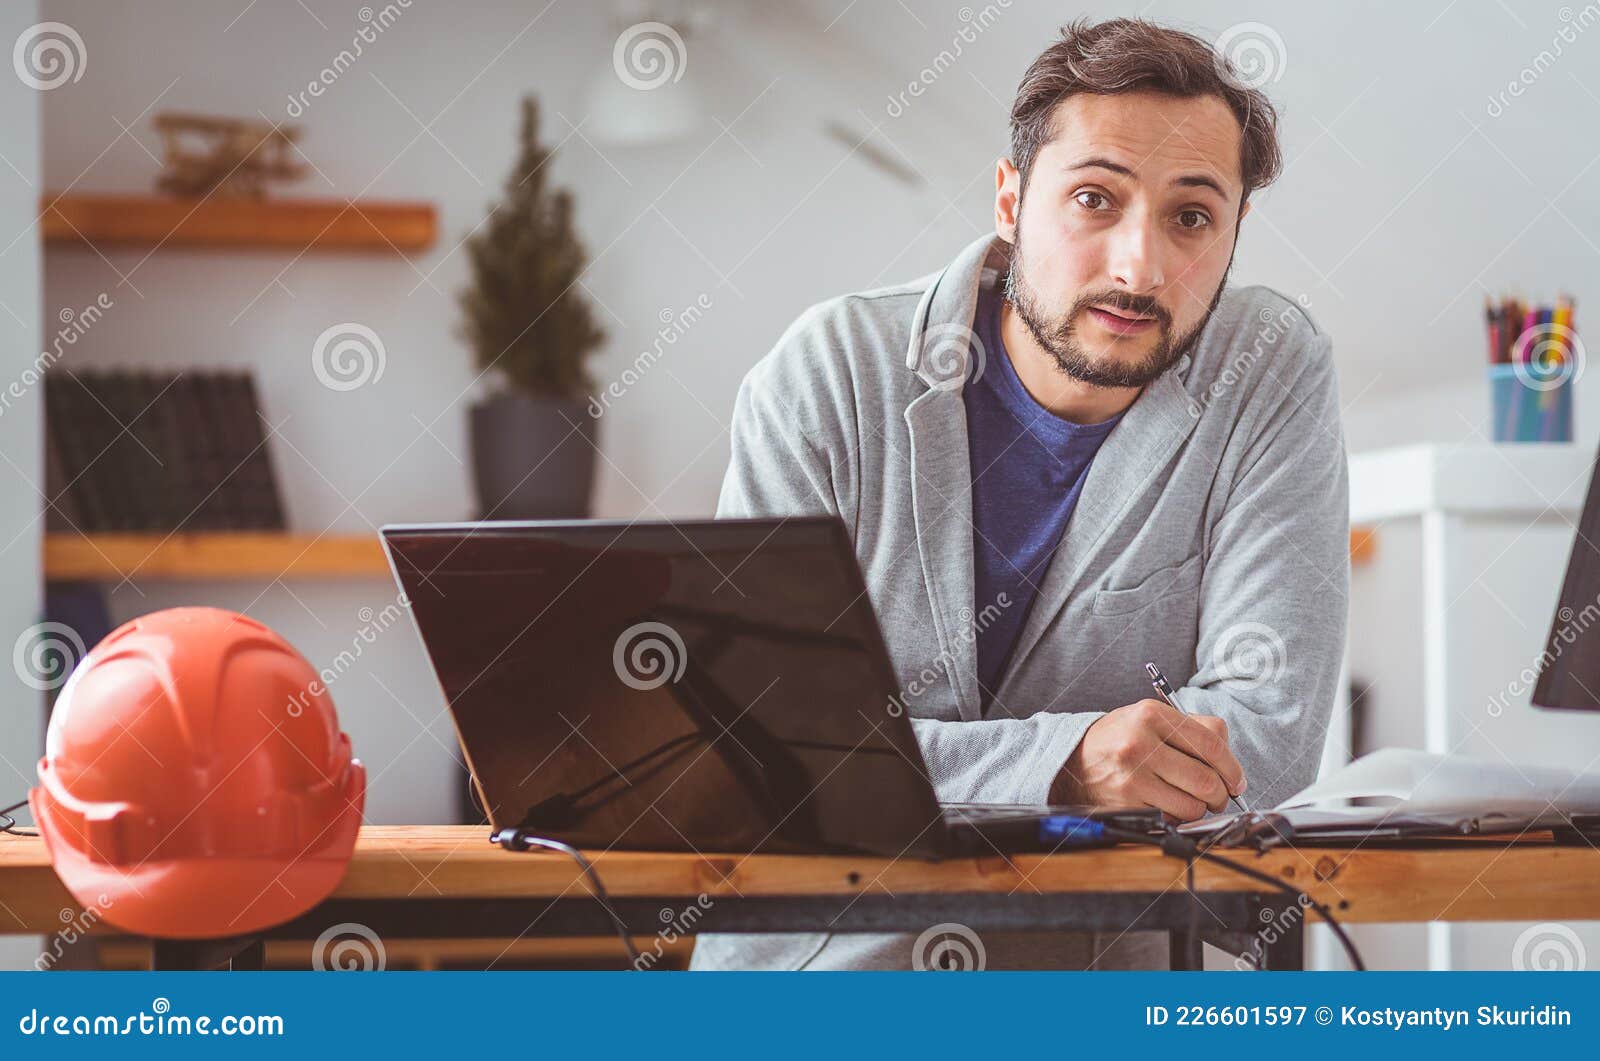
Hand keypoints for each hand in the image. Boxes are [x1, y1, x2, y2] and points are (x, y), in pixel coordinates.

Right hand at [1050, 699, 1245, 820]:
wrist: (1073, 760)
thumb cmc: (1122, 739)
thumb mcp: (1152, 719)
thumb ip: (1195, 729)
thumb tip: (1232, 765)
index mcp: (1152, 714)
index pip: (1211, 744)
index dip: (1233, 768)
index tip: (1237, 781)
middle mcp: (1140, 743)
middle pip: (1206, 780)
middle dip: (1221, 796)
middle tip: (1218, 797)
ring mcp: (1131, 776)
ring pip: (1192, 806)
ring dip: (1200, 810)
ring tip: (1192, 802)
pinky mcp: (1126, 803)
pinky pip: (1171, 820)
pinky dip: (1177, 818)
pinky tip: (1167, 806)